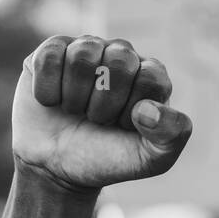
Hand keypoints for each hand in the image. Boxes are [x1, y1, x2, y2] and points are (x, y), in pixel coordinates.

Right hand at [12, 35, 192, 192]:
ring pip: (82, 55)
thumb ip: (171, 135)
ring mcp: (86, 49)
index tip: (122, 127)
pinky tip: (51, 102)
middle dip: (104, 104)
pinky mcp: (51, 51)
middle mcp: (121, 56)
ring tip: (75, 110)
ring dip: (75, 97)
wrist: (56, 168)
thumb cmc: (106, 158)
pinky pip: (49, 57)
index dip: (131, 110)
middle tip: (96, 120)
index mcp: (151, 76)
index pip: (150, 78)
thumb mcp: (150, 160)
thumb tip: (148, 108)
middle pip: (119, 61)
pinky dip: (47, 90)